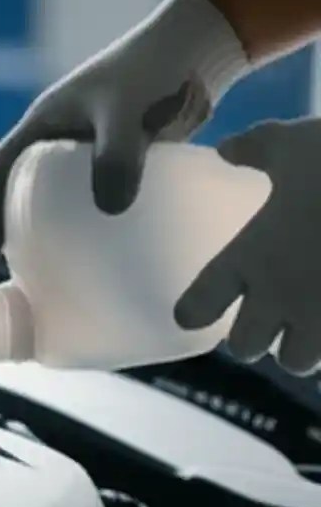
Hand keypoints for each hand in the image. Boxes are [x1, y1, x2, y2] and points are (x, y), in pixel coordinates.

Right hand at [0, 0, 247, 264]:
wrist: (195, 55)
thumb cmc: (149, 70)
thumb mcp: (125, 109)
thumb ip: (117, 154)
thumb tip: (111, 211)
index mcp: (43, 125)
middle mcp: (60, 144)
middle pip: (26, 195)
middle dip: (21, 235)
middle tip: (27, 276)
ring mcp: (92, 156)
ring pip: (66, 203)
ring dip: (64, 237)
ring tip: (68, 275)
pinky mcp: (124, 165)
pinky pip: (106, 202)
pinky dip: (105, 229)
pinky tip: (116, 254)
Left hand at [175, 119, 320, 375]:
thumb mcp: (295, 143)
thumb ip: (256, 148)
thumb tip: (227, 150)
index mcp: (249, 256)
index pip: (196, 308)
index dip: (196, 309)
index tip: (200, 307)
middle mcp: (280, 295)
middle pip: (244, 347)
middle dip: (256, 335)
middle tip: (270, 314)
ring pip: (297, 362)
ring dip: (302, 348)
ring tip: (313, 321)